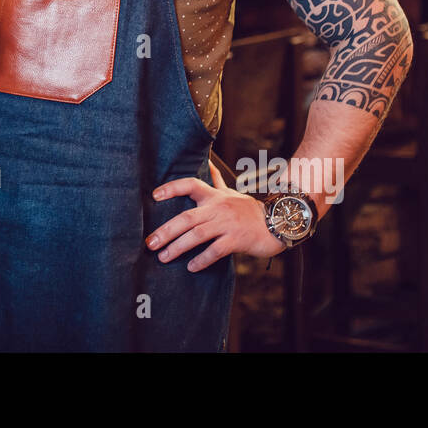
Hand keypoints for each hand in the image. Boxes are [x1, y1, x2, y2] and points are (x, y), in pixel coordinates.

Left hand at [146, 162, 285, 270]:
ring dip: (178, 247)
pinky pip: (215, 250)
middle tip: (149, 243)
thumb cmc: (248, 210)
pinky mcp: (237, 240)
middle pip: (186, 217)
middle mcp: (218, 208)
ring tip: (163, 257)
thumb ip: (216, 180)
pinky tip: (191, 267)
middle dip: (166, 231)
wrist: (278, 223)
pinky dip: (202, 260)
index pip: (190, 185)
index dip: (172, 188)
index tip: (154, 196)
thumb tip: (207, 160)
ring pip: (197, 235)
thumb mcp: (231, 192)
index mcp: (214, 196)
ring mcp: (227, 224)